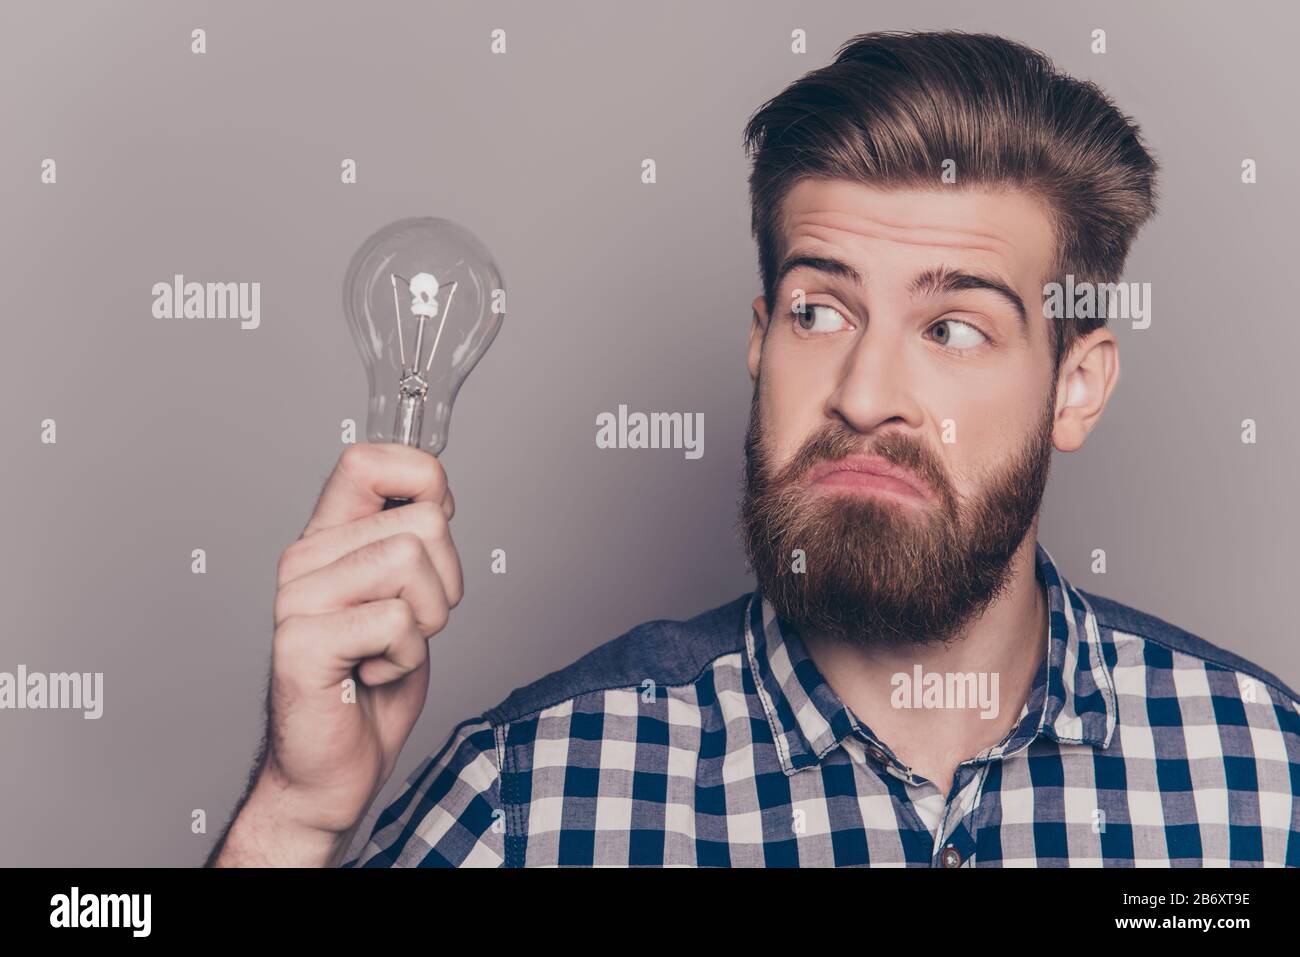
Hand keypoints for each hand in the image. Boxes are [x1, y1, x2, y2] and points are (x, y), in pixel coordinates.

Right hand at [219, 443, 461, 863]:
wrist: (332, 770)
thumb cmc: (372, 686)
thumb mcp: (406, 599)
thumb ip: (412, 544)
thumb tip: (438, 494)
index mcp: (328, 539)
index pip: (366, 459)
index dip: (422, 478)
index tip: (435, 527)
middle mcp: (305, 559)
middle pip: (424, 522)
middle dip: (446, 582)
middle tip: (411, 626)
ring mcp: (298, 598)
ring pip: (411, 562)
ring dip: (426, 622)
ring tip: (390, 650)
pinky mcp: (302, 642)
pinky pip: (395, 621)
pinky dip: (405, 658)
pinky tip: (371, 675)